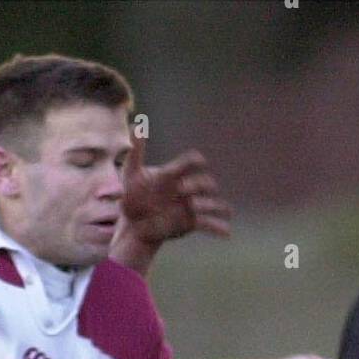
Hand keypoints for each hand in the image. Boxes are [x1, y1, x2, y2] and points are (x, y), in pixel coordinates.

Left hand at [113, 136, 230, 261]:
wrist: (133, 225)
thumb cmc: (132, 197)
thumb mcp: (131, 175)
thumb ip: (136, 153)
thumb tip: (135, 126)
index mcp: (173, 175)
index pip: (190, 163)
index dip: (196, 161)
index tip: (199, 161)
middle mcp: (186, 189)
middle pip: (203, 183)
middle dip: (198, 185)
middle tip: (182, 190)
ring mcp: (190, 206)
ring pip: (210, 203)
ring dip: (210, 205)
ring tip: (199, 208)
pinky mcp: (191, 223)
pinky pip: (208, 224)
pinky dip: (219, 227)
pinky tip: (228, 232)